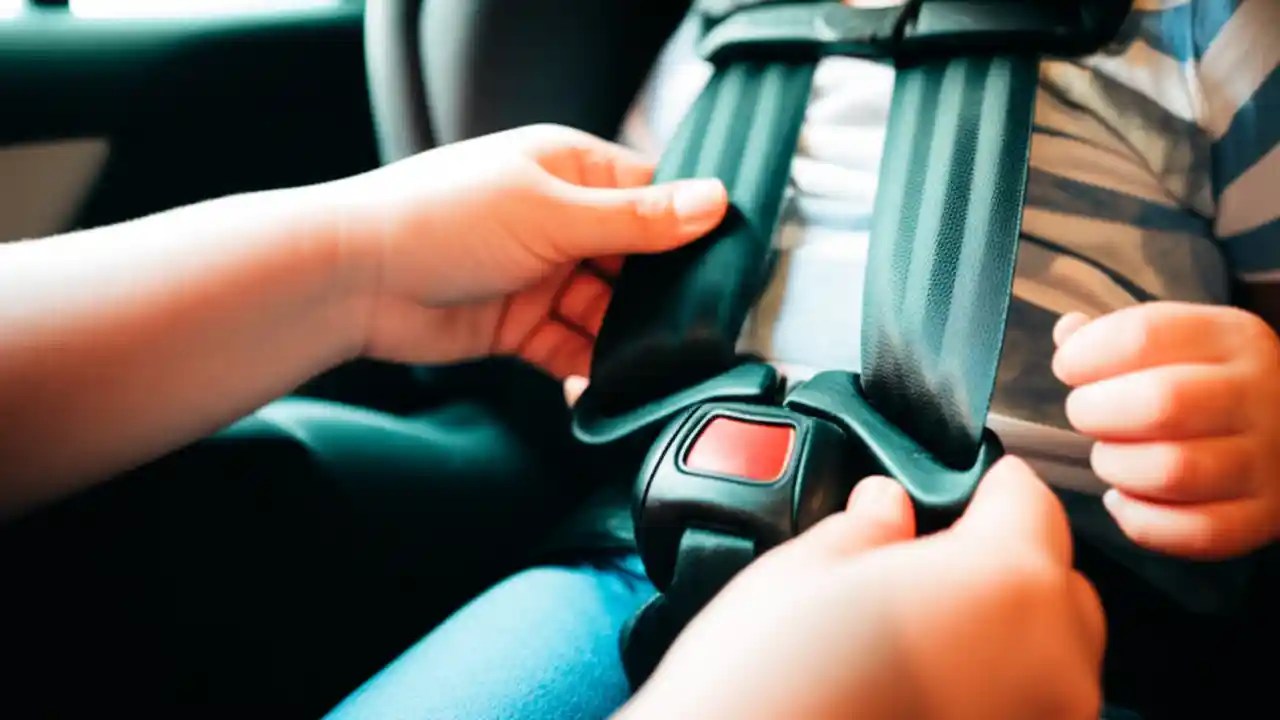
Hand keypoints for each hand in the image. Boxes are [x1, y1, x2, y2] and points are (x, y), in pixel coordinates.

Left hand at [329, 124, 727, 376]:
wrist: (353, 280)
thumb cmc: (437, 218)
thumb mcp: (550, 213)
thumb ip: (636, 220)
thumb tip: (714, 201)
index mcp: (571, 169)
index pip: (653, 197)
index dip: (689, 232)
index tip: (725, 269)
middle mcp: (561, 220)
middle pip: (638, 263)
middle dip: (659, 299)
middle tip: (690, 331)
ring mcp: (542, 275)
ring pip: (609, 313)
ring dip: (625, 341)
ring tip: (643, 367)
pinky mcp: (522, 325)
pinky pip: (573, 350)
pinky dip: (588, 371)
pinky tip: (595, 386)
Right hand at [618, 457, 1105, 719]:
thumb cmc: (760, 694)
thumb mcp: (797, 575)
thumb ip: (864, 530)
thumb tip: (885, 509)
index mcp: (1005, 583)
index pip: (1029, 497)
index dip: (981, 484)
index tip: (950, 490)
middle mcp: (1051, 663)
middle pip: (1055, 583)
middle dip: (1001, 561)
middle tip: (922, 563)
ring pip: (1048, 656)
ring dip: (1000, 634)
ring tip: (910, 638)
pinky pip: (1023, 707)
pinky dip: (990, 691)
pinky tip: (916, 688)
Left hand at [1052, 302, 1279, 558]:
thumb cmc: (1209, 380)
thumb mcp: (1179, 341)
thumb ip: (1118, 336)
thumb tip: (1068, 333)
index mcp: (1231, 337)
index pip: (1143, 335)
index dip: (1085, 355)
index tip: (1069, 368)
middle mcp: (1257, 393)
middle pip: (1159, 404)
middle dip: (1096, 412)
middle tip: (1086, 415)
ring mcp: (1267, 459)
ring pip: (1172, 471)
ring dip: (1116, 467)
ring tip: (1110, 457)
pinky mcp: (1264, 514)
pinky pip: (1193, 530)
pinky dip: (1140, 520)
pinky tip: (1123, 500)